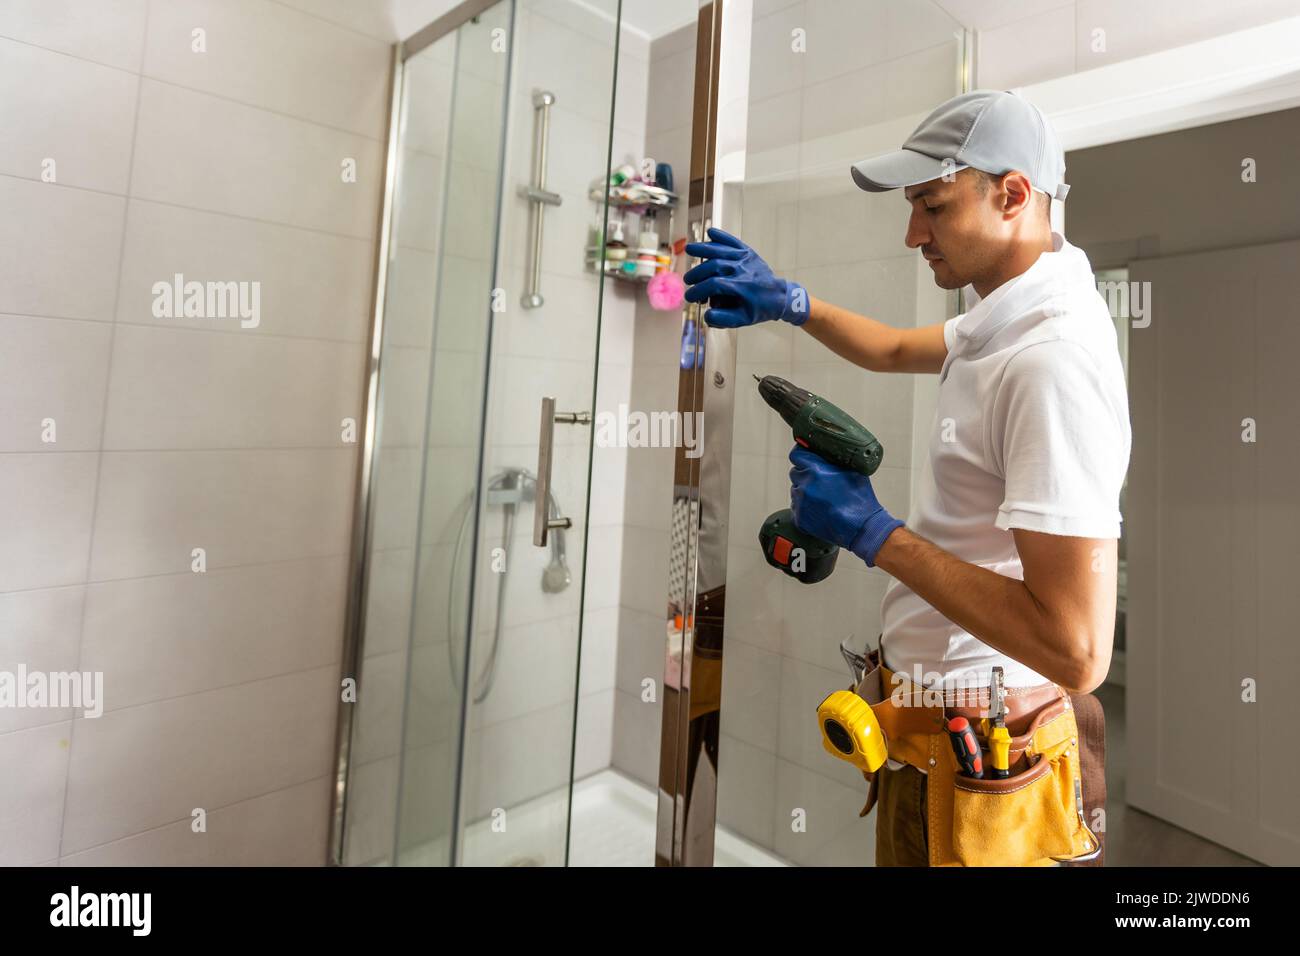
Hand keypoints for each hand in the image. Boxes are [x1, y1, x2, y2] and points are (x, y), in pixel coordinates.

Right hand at [682, 227, 808, 327]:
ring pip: (721, 251)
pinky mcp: (747, 252)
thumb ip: (723, 319)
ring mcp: (744, 259)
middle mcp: (741, 270)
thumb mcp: (742, 319)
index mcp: (740, 287)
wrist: (778, 296)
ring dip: (703, 248)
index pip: (713, 285)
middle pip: (714, 266)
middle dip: (697, 273)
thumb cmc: (757, 309)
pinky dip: (722, 236)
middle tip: (688, 280)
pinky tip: (710, 232)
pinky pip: (733, 242)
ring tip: (688, 249)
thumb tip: (705, 316)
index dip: (698, 291)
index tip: (689, 297)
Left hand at [788, 446, 902, 567]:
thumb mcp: (852, 470)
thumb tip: (825, 452)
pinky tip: (820, 509)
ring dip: (805, 490)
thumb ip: (834, 459)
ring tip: (823, 497)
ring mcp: (800, 503)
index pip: (797, 455)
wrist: (862, 527)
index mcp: (815, 470)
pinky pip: (797, 507)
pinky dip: (805, 507)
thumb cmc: (860, 498)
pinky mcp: (800, 519)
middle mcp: (805, 485)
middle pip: (795, 472)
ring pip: (796, 490)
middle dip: (805, 473)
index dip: (802, 455)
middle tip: (820, 480)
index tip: (806, 457)